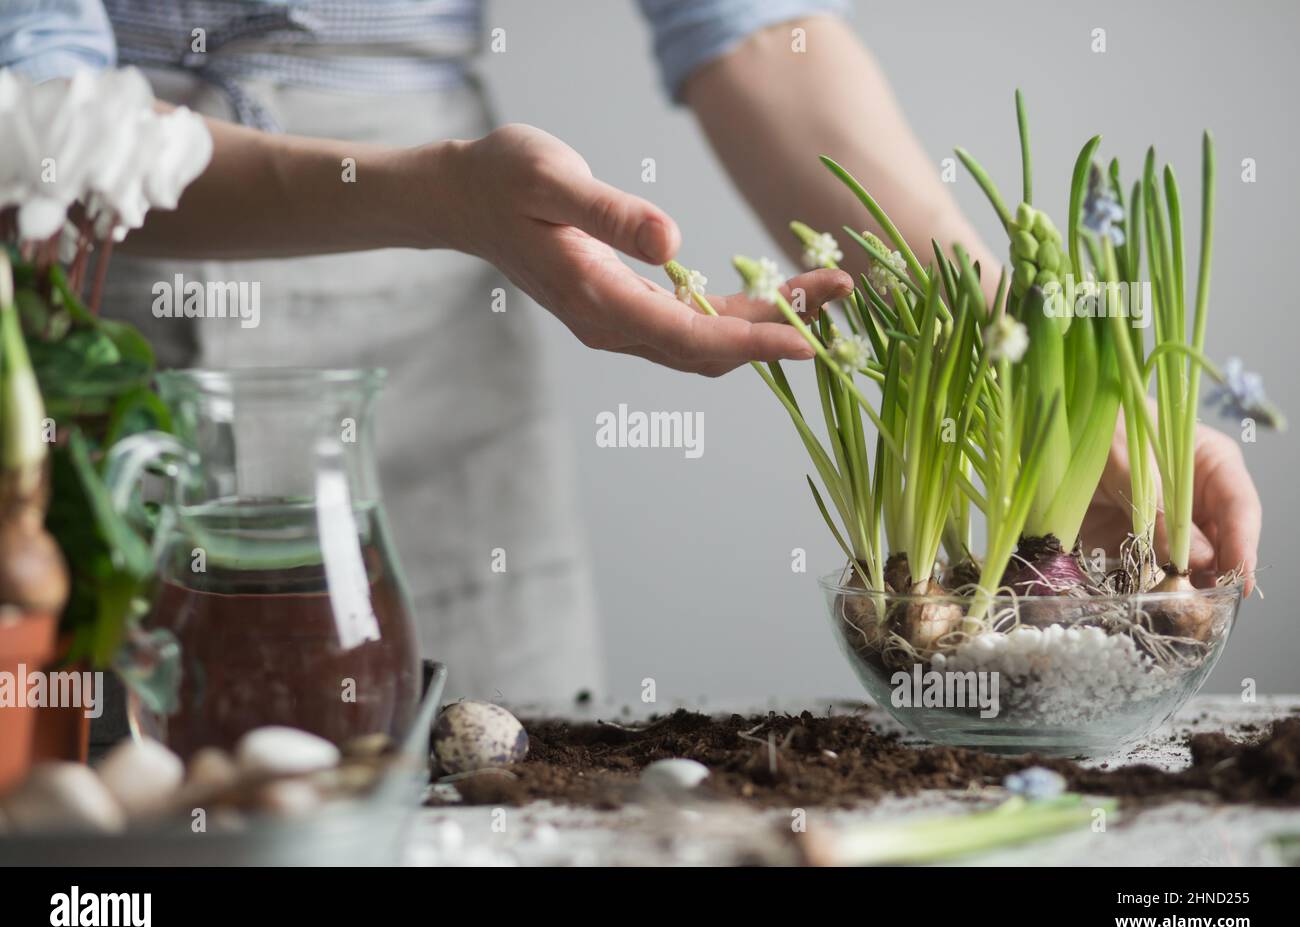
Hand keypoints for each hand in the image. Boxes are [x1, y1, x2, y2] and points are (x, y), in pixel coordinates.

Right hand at [439, 124, 851, 374]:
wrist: (463, 200)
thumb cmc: (503, 180)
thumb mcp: (551, 180)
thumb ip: (610, 214)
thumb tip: (672, 244)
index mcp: (598, 299)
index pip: (690, 336)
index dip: (754, 341)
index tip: (809, 340)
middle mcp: (611, 325)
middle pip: (708, 348)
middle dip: (777, 330)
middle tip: (839, 293)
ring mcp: (616, 323)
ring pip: (702, 343)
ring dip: (762, 326)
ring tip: (818, 294)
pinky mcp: (622, 310)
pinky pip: (688, 327)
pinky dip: (734, 317)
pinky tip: (770, 296)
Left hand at [1083, 419, 1261, 594]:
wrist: (1057, 440)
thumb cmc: (1099, 431)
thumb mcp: (1125, 461)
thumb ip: (1156, 507)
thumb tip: (1195, 559)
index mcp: (1210, 464)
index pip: (1239, 507)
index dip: (1243, 543)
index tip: (1241, 576)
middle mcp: (1198, 499)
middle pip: (1223, 543)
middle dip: (1217, 573)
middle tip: (1209, 603)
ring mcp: (1171, 524)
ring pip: (1193, 563)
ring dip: (1187, 585)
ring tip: (1182, 607)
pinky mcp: (1142, 543)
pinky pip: (1157, 570)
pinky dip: (1157, 586)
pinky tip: (1154, 599)